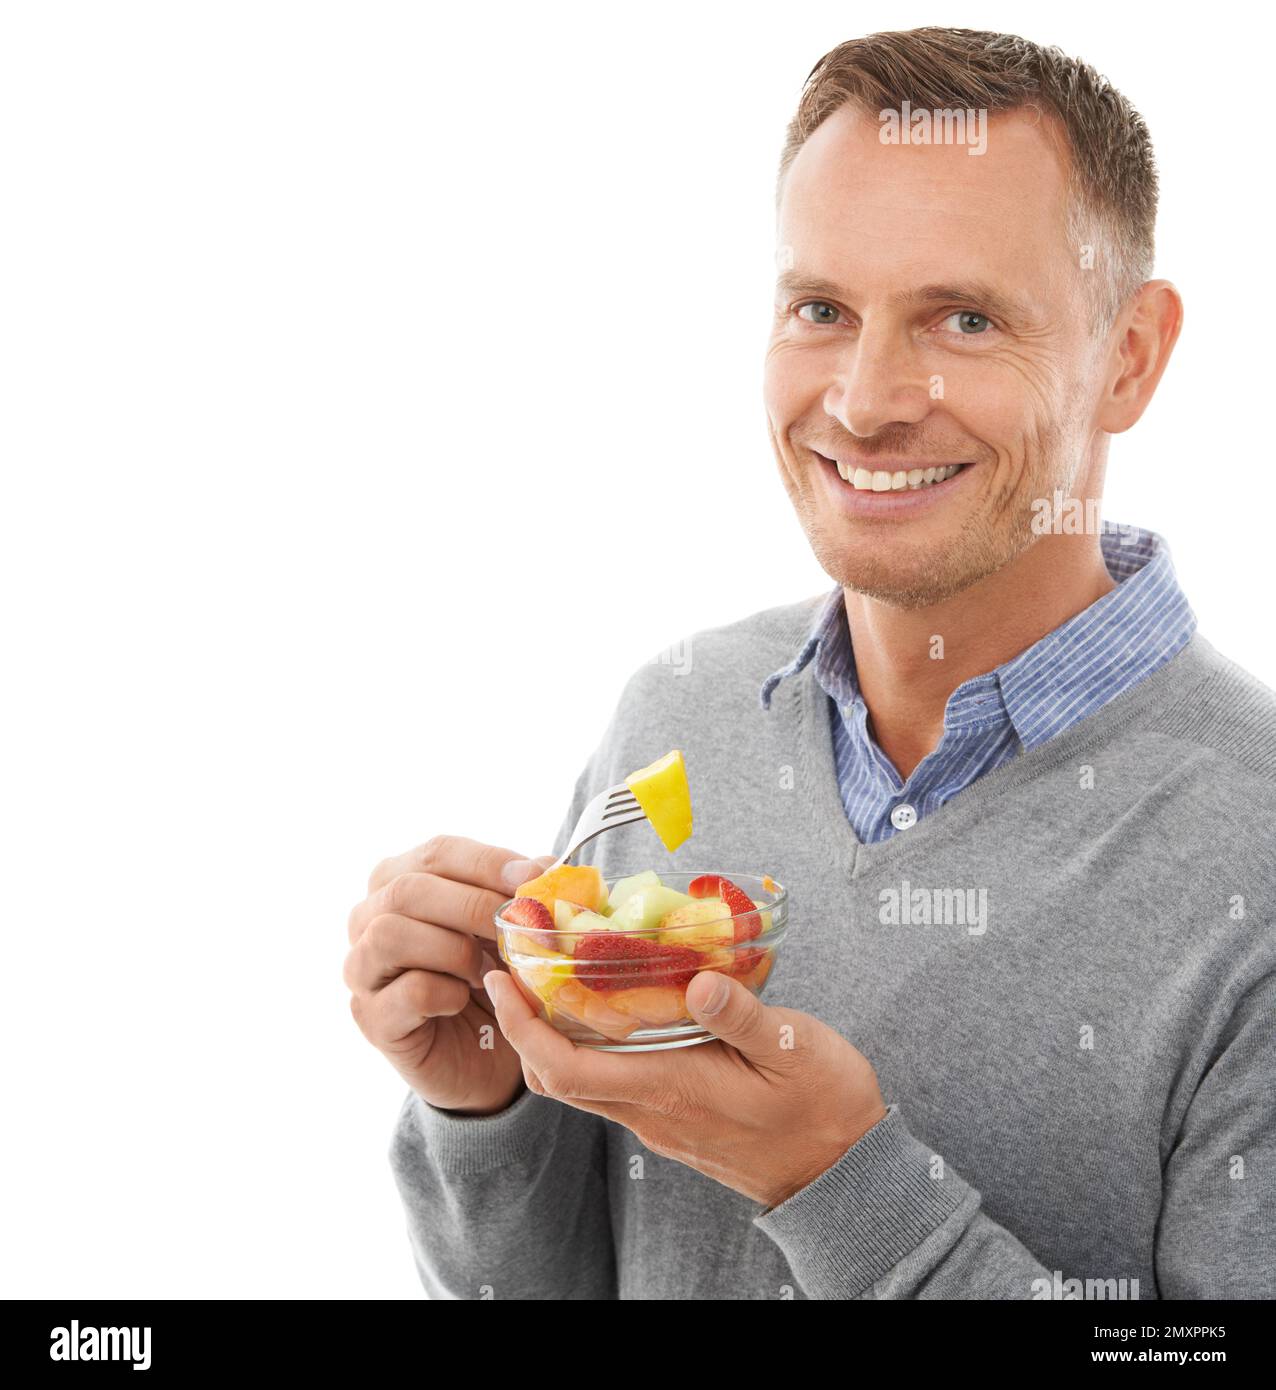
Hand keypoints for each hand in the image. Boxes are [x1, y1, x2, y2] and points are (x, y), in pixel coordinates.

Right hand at [344, 835, 555, 1114]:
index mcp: (400, 880)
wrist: (485, 1057)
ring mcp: (361, 968)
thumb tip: (547, 866)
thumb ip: (521, 895)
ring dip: (454, 949)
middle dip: (473, 905)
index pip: (437, 852)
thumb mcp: (509, 928)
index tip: (534, 878)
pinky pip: (407, 991)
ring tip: (487, 971)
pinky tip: (464, 999)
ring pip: (391, 934)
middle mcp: (368, 917)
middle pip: (408, 889)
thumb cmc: (493, 977)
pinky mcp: (371, 1017)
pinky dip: (446, 992)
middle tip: (518, 927)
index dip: (488, 862)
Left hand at [483, 966, 887, 1207]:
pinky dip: (593, 1048)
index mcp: (670, 1089)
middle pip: (558, 1076)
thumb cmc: (824, 1109)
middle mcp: (652, 1110)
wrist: (844, 1177)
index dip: (522, 1026)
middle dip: (525, 1025)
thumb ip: (741, 1014)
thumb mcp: (794, 1048)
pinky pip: (613, 1085)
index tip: (503, 981)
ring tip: (558, 977)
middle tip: (520, 968)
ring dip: (556, 1036)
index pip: (565, 1066)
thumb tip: (697, 979)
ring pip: (584, 1082)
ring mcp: (661, 1120)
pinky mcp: (675, 1120)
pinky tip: (614, 1008)